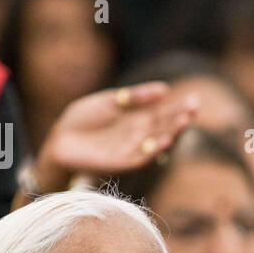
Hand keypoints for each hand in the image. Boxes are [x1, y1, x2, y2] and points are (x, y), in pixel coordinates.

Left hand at [35, 84, 195, 189]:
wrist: (59, 141)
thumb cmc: (82, 121)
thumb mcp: (110, 101)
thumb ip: (135, 97)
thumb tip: (165, 89)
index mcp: (139, 121)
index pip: (165, 115)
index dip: (180, 108)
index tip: (194, 98)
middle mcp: (140, 137)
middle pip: (166, 128)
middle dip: (181, 119)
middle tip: (194, 108)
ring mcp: (132, 151)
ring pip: (158, 143)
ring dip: (172, 133)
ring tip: (184, 121)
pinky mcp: (121, 164)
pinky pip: (142, 158)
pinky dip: (153, 151)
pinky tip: (164, 141)